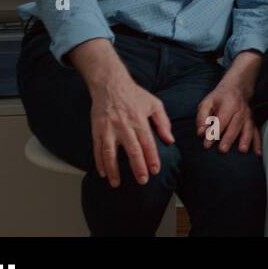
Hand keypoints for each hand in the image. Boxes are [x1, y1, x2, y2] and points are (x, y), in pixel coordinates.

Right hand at [87, 68, 174, 188]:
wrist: (110, 84)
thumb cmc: (135, 95)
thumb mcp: (154, 104)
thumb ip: (163, 123)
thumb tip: (170, 140)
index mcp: (139, 120)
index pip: (148, 143)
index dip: (152, 158)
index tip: (155, 171)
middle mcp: (124, 126)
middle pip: (132, 150)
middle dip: (137, 167)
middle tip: (142, 181)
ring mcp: (109, 128)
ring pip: (110, 152)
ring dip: (113, 169)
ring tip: (116, 183)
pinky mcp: (97, 129)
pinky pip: (97, 148)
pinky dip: (99, 161)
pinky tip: (102, 172)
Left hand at [196, 51, 262, 155]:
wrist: (238, 88)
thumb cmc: (219, 98)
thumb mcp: (207, 103)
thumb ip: (202, 118)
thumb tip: (201, 133)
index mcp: (228, 104)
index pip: (220, 120)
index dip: (214, 132)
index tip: (207, 145)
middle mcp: (241, 110)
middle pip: (235, 125)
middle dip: (229, 138)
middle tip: (222, 150)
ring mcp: (249, 117)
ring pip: (248, 128)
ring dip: (245, 140)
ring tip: (242, 151)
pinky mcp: (253, 122)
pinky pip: (257, 133)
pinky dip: (258, 143)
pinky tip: (258, 154)